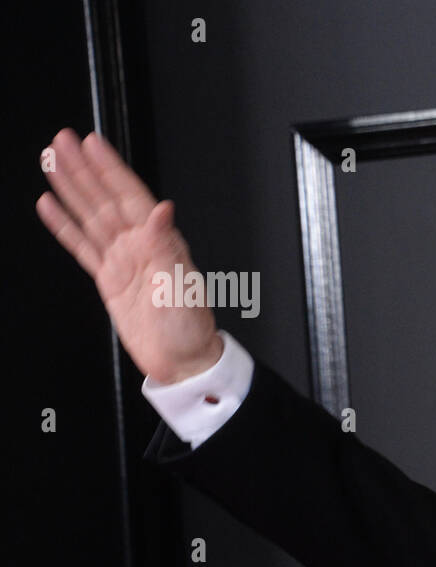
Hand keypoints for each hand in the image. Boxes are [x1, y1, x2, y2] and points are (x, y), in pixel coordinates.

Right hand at [36, 128, 222, 383]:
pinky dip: (65, 226)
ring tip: (51, 163)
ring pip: (90, 217)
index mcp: (159, 242)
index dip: (110, 169)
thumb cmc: (190, 327)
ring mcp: (122, 261)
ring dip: (71, 189)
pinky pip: (81, 246)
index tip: (93, 144)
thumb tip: (163, 209)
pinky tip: (50, 206)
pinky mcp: (109, 279)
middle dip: (83, 170)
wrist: (182, 362)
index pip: (130, 196)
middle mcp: (140, 246)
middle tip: (61, 142)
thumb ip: (167, 244)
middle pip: (105, 199)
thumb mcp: (181, 284)